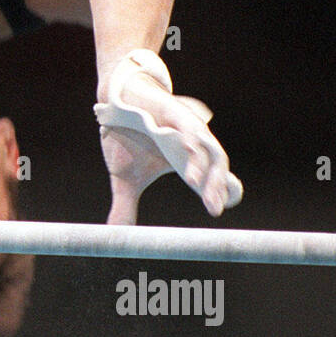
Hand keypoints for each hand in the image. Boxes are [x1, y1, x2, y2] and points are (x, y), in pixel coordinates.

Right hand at [98, 90, 236, 224]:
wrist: (115, 102)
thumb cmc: (126, 138)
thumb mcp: (125, 177)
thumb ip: (125, 206)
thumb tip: (114, 235)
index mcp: (188, 163)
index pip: (215, 181)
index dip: (221, 194)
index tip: (215, 211)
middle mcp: (194, 146)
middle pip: (218, 167)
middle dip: (217, 187)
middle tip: (213, 208)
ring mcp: (188, 128)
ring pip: (207, 148)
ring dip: (205, 166)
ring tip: (198, 183)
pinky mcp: (176, 113)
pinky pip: (188, 128)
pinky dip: (189, 139)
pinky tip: (188, 151)